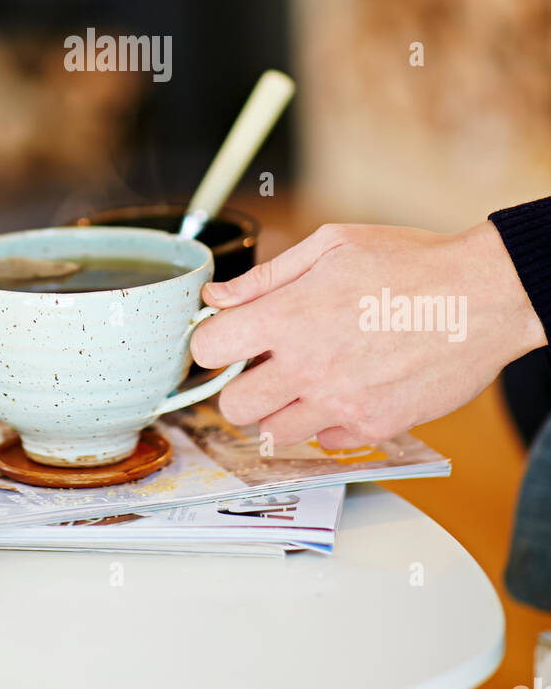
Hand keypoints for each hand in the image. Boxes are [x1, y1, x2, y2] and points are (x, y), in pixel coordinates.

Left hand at [191, 221, 545, 448]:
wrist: (481, 297)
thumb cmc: (410, 262)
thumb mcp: (331, 246)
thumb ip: (267, 277)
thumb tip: (218, 295)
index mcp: (288, 317)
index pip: (208, 348)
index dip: (214, 340)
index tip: (229, 337)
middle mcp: (307, 367)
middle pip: (233, 405)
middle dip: (241, 384)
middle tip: (266, 365)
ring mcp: (339, 403)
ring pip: (274, 433)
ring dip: (281, 409)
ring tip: (308, 379)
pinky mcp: (373, 426)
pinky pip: (324, 442)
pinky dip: (327, 422)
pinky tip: (346, 389)